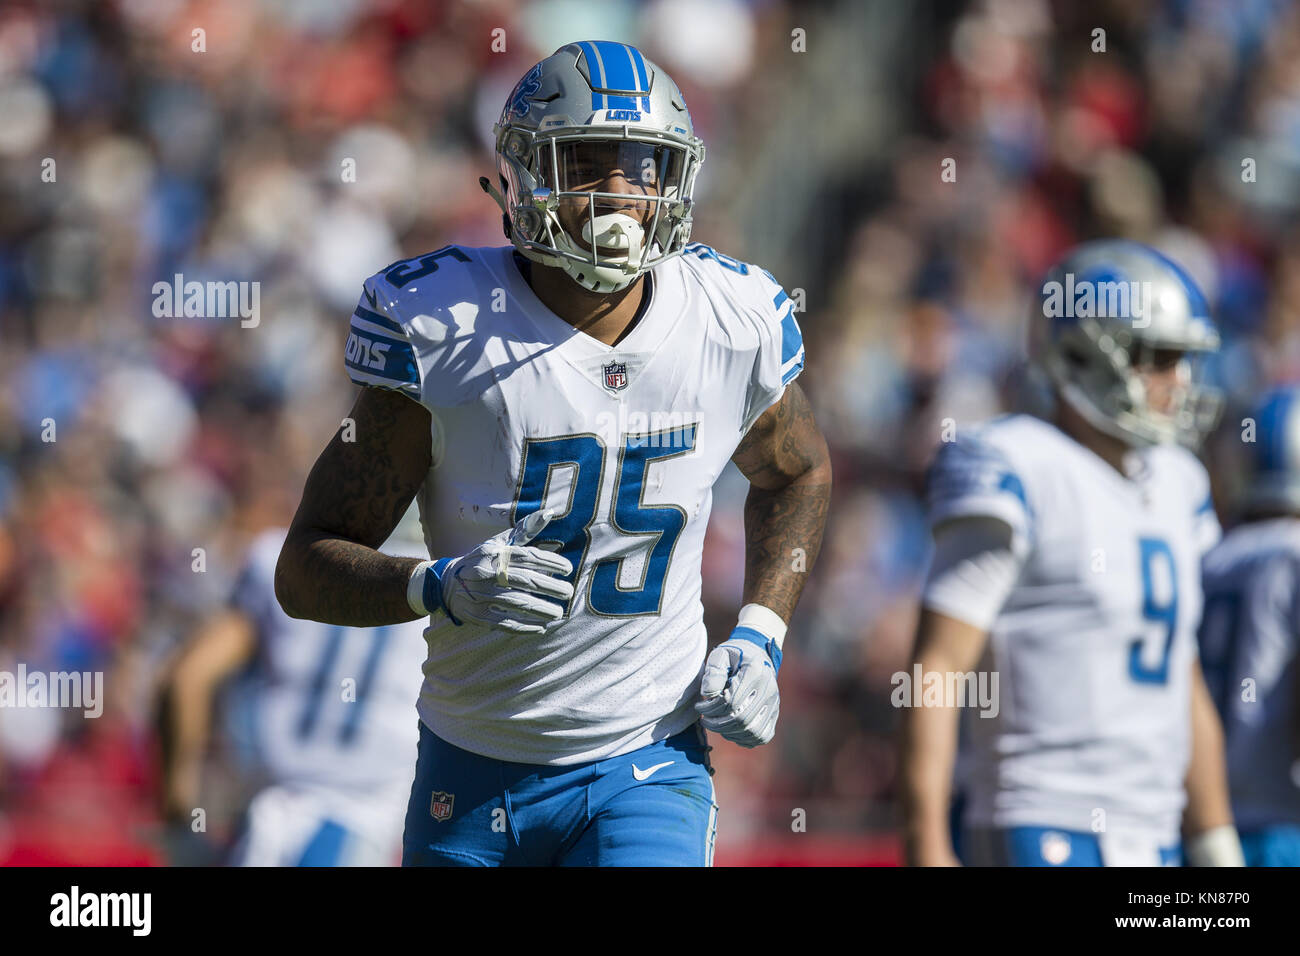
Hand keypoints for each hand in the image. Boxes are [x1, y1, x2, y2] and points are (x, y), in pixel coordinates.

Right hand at [424, 509, 573, 633]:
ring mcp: (482, 595)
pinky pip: (505, 623)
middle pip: (526, 581)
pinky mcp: (478, 615)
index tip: (568, 569)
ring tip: (558, 613)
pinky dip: (524, 627)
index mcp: (496, 554)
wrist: (446, 584)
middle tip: (569, 593)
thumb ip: (525, 531)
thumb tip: (549, 513)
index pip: (528, 557)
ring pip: (518, 603)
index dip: (550, 562)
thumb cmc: (482, 561)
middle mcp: (489, 573)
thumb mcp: (499, 543)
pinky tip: (541, 627)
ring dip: (541, 609)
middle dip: (551, 587)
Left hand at [694, 626, 781, 746]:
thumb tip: (708, 694)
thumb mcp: (720, 655)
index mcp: (755, 671)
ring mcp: (774, 703)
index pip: (731, 701)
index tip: (699, 706)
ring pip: (752, 731)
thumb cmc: (734, 656)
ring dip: (729, 733)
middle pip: (741, 719)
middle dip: (717, 724)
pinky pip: (762, 735)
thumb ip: (713, 671)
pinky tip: (731, 731)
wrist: (757, 656)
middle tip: (705, 720)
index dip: (711, 708)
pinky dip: (745, 739)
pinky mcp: (774, 714)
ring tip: (716, 725)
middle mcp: (768, 689)